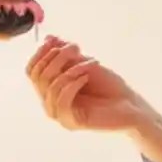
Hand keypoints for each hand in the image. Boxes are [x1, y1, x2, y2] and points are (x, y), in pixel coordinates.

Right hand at [25, 36, 142, 132]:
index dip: (40, 53)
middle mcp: (51, 103)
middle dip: (56, 58)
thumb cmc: (109, 86)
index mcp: (51, 89)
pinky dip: (73, 84)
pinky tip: (86, 77)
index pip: (31, 71)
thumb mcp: (84, 63)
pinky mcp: (71, 123)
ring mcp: (60, 115)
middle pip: (38, 77)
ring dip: (70, 69)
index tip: (57, 41)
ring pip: (50, 87)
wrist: (130, 104)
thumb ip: (65, 53)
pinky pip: (61, 101)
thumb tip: (49, 38)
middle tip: (77, 49)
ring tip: (90, 63)